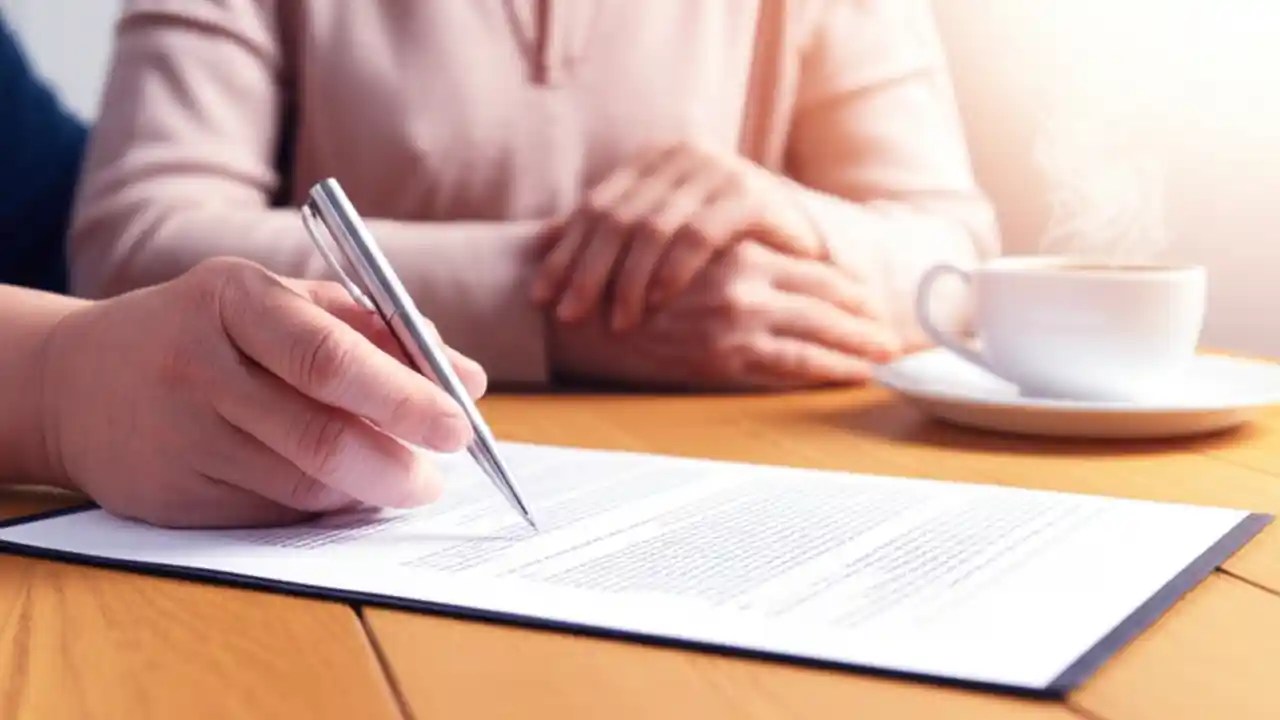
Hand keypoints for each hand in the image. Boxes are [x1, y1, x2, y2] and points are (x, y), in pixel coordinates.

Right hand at [42, 258, 486, 527]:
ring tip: (397, 479)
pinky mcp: (171, 497)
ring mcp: (180, 437)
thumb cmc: (211, 330)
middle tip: (438, 477)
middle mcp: (199, 367)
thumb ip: (377, 330)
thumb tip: (467, 379)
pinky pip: (272, 515)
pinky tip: (338, 491)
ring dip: (367, 490)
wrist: (77, 381)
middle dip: (397, 464)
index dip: (402, 396)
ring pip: (302, 485)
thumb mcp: (280, 302)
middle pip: (319, 435)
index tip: (460, 425)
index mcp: (234, 298)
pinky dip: (321, 509)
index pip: (328, 357)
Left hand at [532, 142, 824, 330]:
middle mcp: (680, 157)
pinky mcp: (749, 195)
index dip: (564, 253)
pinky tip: (657, 302)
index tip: (540, 295)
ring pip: (653, 229)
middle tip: (570, 316)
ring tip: (617, 321)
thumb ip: (611, 232)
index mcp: (652, 160)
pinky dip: (673, 272)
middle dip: (588, 272)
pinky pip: (698, 236)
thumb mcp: (662, 228)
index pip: (595, 208)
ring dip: (628, 281)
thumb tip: (537, 246)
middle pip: (617, 219)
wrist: (803, 235)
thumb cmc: (723, 239)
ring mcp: (716, 172)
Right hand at [549, 242, 898, 389]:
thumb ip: (724, 261)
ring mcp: (736, 315)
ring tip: (885, 356)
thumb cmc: (620, 287)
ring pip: (821, 329)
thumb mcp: (677, 259)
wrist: (569, 314)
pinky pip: (795, 363)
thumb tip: (768, 276)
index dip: (847, 289)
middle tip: (894, 334)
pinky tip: (855, 374)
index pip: (810, 267)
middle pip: (827, 297)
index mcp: (733, 247)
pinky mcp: (723, 354)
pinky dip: (832, 368)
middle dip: (865, 319)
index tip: (870, 304)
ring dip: (860, 345)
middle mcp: (742, 276)